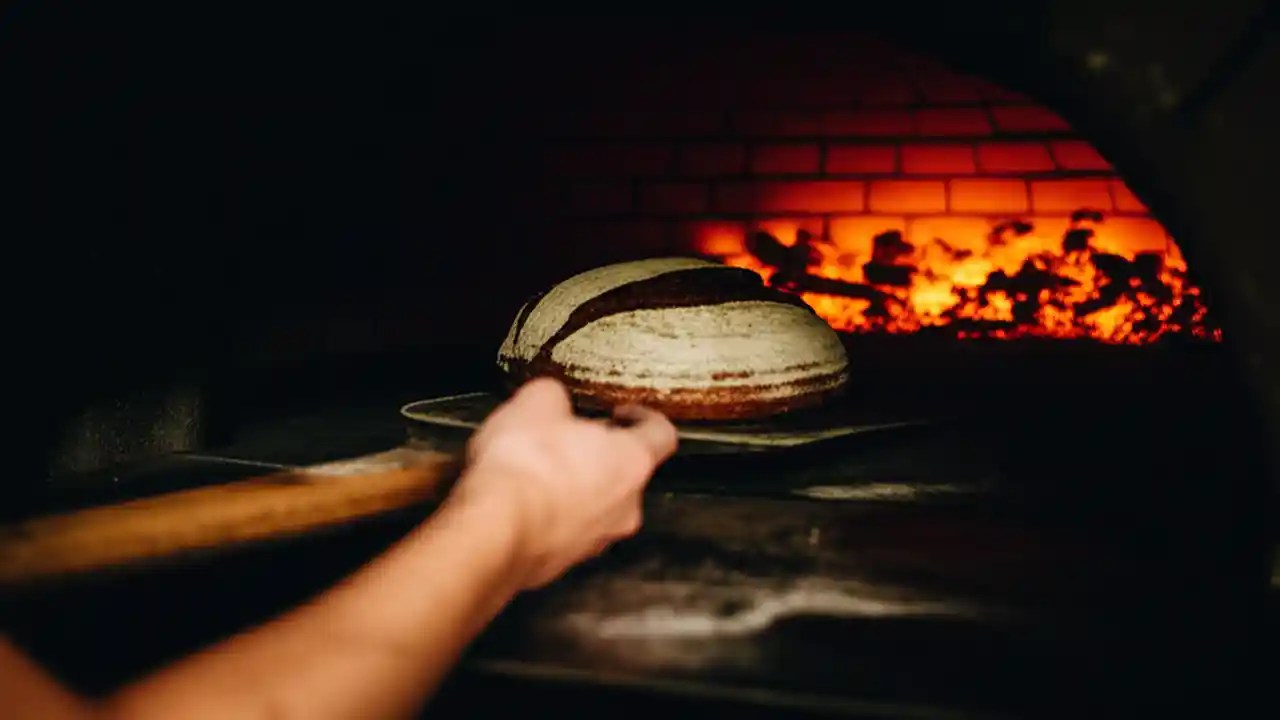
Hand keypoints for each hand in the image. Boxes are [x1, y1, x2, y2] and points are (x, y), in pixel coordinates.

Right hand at [455, 377, 677, 588]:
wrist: (495, 529)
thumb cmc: (524, 466)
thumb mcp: (536, 403)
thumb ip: (555, 396)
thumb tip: (551, 399)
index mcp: (632, 461)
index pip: (662, 434)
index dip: (644, 418)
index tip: (623, 412)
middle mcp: (626, 506)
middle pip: (625, 473)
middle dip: (597, 454)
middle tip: (566, 439)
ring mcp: (597, 540)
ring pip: (596, 505)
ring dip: (573, 487)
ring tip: (535, 470)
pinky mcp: (565, 562)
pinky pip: (566, 530)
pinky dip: (550, 515)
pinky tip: (521, 501)